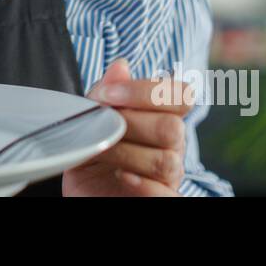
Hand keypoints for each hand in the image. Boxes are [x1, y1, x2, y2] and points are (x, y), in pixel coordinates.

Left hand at [62, 58, 191, 195]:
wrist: (84, 193)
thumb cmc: (93, 155)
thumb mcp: (90, 122)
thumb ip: (105, 94)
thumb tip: (120, 66)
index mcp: (162, 119)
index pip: (182, 95)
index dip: (147, 91)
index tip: (108, 94)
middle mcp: (172, 147)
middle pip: (172, 128)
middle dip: (130, 123)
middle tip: (102, 126)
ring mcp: (168, 178)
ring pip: (166, 161)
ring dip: (127, 153)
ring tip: (102, 151)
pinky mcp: (161, 199)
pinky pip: (166, 194)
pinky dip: (143, 184)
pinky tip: (120, 174)